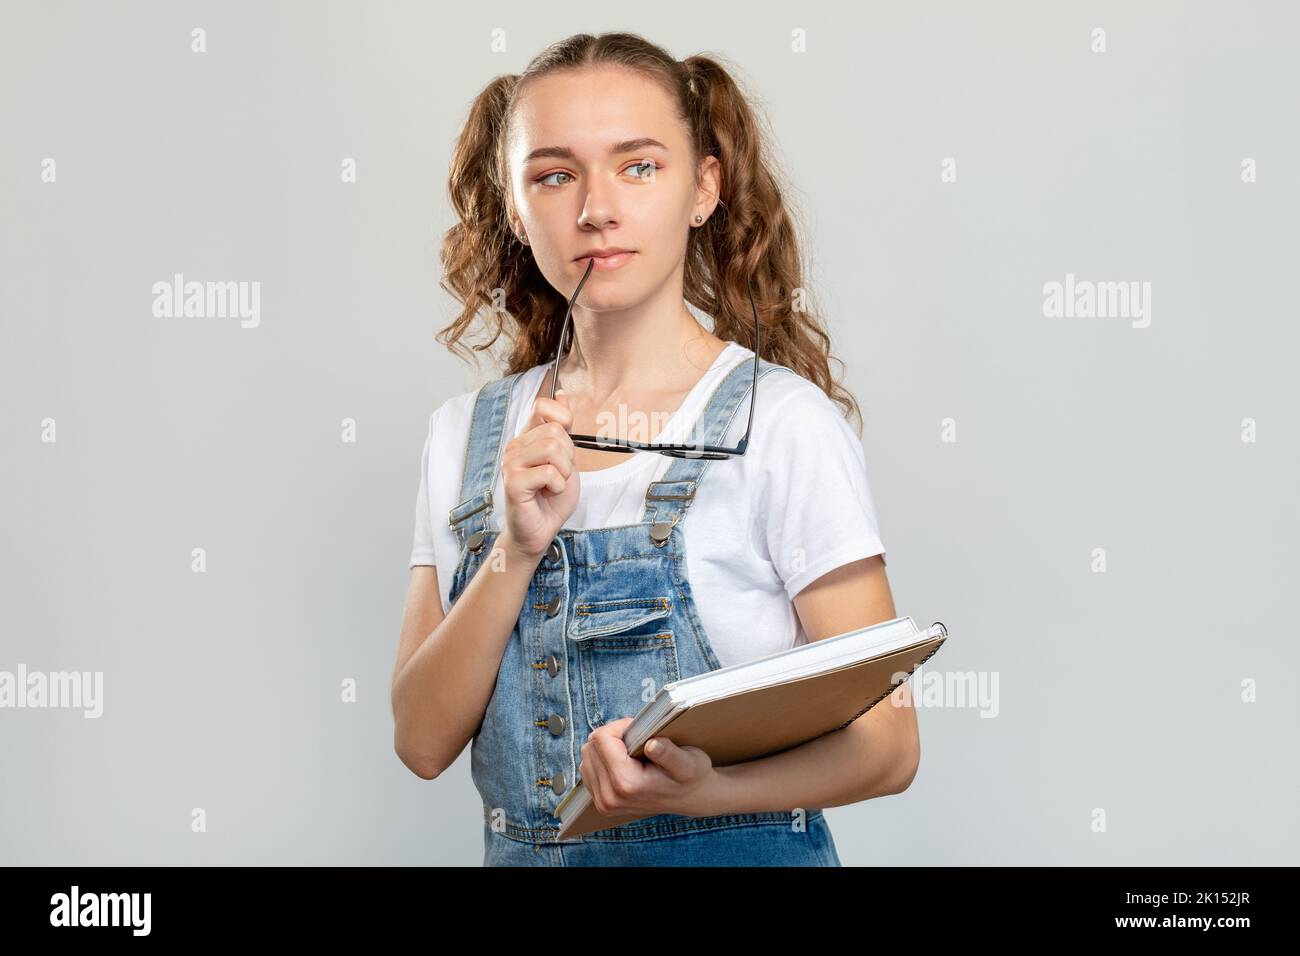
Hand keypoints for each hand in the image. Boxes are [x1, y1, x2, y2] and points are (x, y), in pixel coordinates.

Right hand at [501, 389, 579, 557]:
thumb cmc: (551, 498)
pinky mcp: (513, 481)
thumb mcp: (566, 458)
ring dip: (564, 471)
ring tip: (553, 484)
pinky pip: (548, 472)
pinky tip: (548, 493)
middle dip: (568, 455)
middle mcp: (515, 446)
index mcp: (527, 437)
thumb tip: (561, 393)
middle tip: (559, 474)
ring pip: (552, 448)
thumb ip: (563, 428)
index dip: (563, 418)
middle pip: (554, 430)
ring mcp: (511, 462)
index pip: (542, 405)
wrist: (540, 530)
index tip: (566, 443)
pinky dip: (558, 485)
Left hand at [579, 718, 722, 818]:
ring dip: (605, 748)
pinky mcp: (601, 804)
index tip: (639, 731)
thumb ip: (669, 753)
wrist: (691, 798)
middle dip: (612, 736)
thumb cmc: (691, 775)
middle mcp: (610, 797)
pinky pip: (588, 770)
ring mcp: (604, 803)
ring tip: (630, 751)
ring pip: (586, 757)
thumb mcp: (688, 761)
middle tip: (636, 741)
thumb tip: (652, 745)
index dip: (620, 727)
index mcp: (626, 784)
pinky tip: (622, 762)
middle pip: (591, 747)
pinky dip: (602, 760)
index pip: (601, 738)